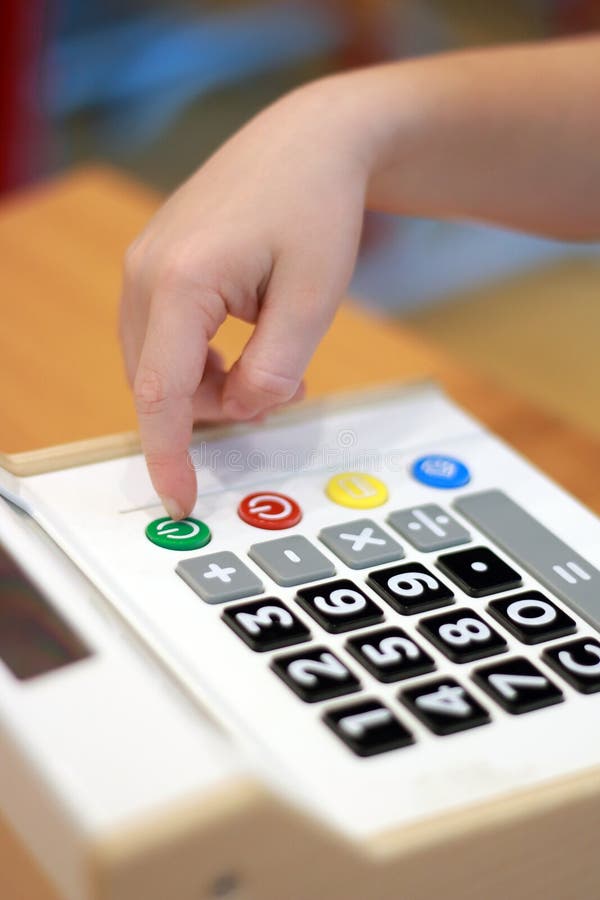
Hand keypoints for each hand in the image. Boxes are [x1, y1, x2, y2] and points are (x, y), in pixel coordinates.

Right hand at [119, 77, 369, 519]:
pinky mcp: (154, 265)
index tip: (180, 502)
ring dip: (212, 384)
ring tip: (277, 355)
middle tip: (287, 386)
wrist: (307, 141)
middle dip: (217, 408)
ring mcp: (143, 266)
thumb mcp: (314, 298)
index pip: (160, 393)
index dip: (169, 456)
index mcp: (180, 282)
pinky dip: (202, 359)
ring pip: (160, 365)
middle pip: (161, 384)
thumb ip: (274, 368)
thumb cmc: (316, 208)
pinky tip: (247, 337)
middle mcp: (144, 274)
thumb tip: (244, 410)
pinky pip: (164, 338)